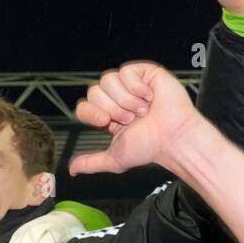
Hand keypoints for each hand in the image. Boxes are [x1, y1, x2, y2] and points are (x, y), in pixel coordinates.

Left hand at [69, 62, 198, 175]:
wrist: (171, 137)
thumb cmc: (149, 147)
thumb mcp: (114, 158)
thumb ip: (91, 162)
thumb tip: (72, 170)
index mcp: (107, 114)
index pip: (84, 106)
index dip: (91, 112)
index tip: (106, 122)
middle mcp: (116, 97)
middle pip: (94, 91)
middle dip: (112, 108)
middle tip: (131, 119)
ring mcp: (129, 83)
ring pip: (108, 80)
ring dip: (126, 100)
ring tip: (142, 110)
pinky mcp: (143, 72)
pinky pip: (125, 72)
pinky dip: (137, 88)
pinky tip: (150, 97)